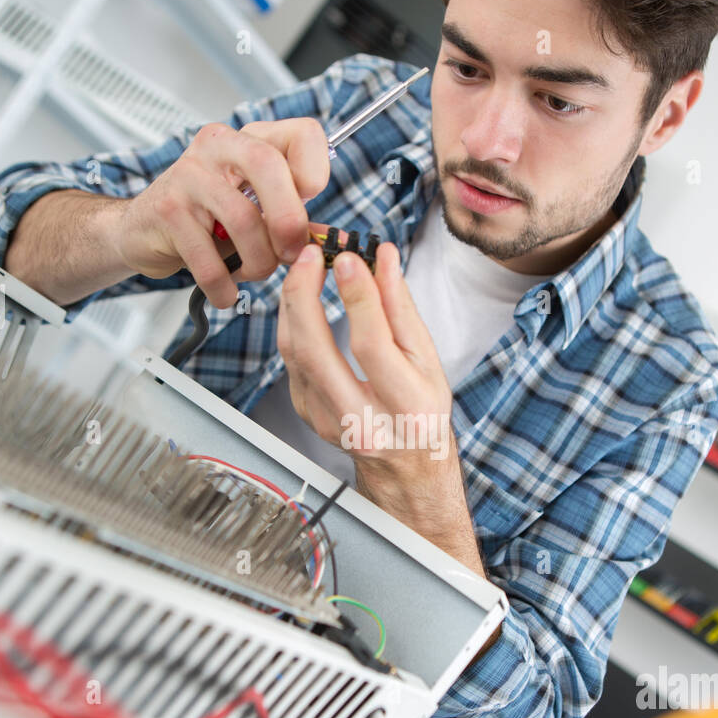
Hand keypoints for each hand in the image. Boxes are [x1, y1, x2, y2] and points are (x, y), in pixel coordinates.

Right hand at [112, 118, 331, 307]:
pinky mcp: (167, 210)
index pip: (303, 133)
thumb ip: (291, 214)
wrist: (141, 229)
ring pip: (243, 220)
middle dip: (289, 221)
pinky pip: (210, 259)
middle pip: (269, 166)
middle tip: (290, 254)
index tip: (308, 204)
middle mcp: (218, 146)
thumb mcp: (252, 205)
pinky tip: (226, 291)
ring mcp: (189, 174)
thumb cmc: (205, 217)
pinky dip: (225, 285)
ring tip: (252, 272)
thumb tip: (330, 241)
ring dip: (258, 262)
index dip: (316, 172)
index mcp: (249, 138)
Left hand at [277, 240, 454, 486]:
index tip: (349, 259)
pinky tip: (301, 300)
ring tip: (305, 269)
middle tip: (311, 256)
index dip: (358, 297)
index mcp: (404, 407)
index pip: (371, 345)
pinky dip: (292, 323)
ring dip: (292, 303)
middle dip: (306, 295)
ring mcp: (326, 421)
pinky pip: (290, 361)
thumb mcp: (428, 360)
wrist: (405, 461)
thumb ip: (402, 309)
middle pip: (316, 351)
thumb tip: (383, 260)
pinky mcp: (306, 413)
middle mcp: (361, 421)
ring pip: (294, 354)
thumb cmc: (421, 407)